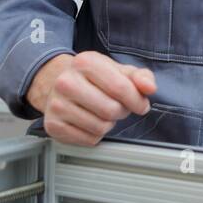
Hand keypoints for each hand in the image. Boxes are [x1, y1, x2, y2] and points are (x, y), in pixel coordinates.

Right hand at [25, 51, 154, 146]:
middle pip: (111, 110)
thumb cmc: (94, 77)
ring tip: (103, 113)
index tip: (140, 105)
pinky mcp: (52, 125)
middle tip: (118, 107)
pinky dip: (95, 135)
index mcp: (85, 63)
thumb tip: (150, 88)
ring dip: (109, 124)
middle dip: (122, 111)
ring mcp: (56, 104)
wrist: (57, 82)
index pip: (120, 88)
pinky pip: (88, 140)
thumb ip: (140, 77)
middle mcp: (66, 82)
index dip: (137, 100)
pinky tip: (90, 122)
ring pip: (100, 127)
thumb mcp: (119, 70)